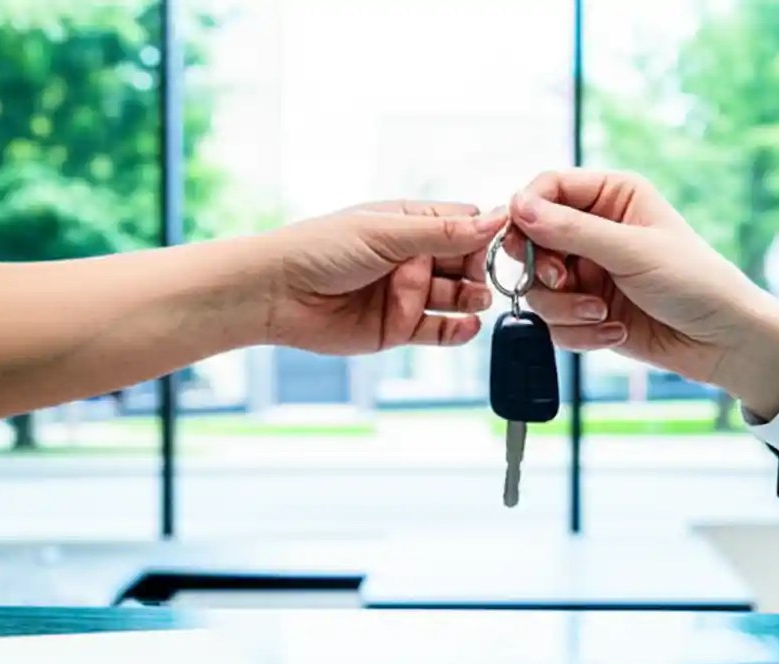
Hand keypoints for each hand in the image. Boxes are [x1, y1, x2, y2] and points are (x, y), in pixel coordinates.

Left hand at [261, 200, 506, 354]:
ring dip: (473, 298)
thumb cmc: (321, 249)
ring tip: (476, 299)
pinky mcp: (397, 328)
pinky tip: (467, 325)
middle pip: (466, 262)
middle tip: (487, 278)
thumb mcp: (387, 233)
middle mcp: (412, 257)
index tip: (502, 244)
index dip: (484, 234)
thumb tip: (496, 218)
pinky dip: (458, 330)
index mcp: (410, 223)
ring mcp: (406, 293)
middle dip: (481, 270)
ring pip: (456, 297)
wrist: (276, 294)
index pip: (464, 223)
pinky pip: (438, 330)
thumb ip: (443, 232)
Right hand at [506, 170, 778, 418]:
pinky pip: (553, 321)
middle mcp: (593, 231)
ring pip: (537, 287)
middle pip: (531, 240)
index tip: (521, 237)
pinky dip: (578, 332)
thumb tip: (518, 206)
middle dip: (544, 268)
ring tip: (601, 314)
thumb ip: (572, 230)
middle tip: (564, 280)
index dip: (526, 210)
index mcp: (611, 196)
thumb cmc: (694, 283)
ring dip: (564, 307)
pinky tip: (614, 332)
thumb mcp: (633, 251)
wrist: (723, 342)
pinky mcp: (585, 310)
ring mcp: (587, 272)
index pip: (547, 188)